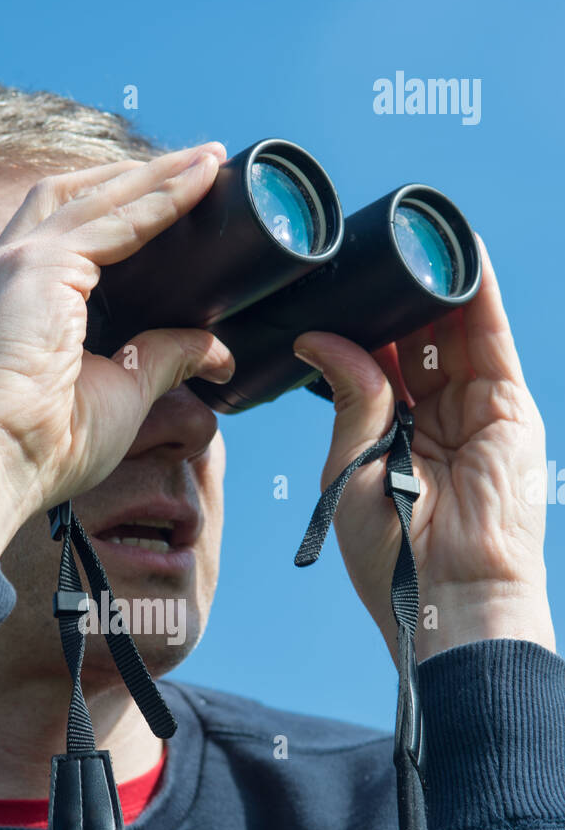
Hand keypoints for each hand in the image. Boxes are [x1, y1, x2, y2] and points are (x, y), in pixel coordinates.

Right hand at [0, 145, 234, 554]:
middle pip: (79, 196)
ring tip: (208, 161)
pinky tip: (196, 186)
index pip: (69, 231)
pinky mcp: (38, 266)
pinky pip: (112, 221)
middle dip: (139, 176)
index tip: (172, 199)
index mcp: (14, 299)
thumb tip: (215, 350)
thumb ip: (163, 358)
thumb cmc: (44, 445)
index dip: (120, 208)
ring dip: (156, 176)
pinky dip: (157, 201)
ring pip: (97, 198)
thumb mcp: (120, 391)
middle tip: (200, 163)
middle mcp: (7, 270)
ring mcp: (18, 263)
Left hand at [293, 237, 555, 665]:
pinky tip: (457, 252)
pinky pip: (490, 338)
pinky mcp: (508, 406)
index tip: (331, 288)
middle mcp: (436, 420)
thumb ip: (351, 400)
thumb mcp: (354, 469)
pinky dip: (476, 292)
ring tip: (409, 234)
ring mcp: (475, 410)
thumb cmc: (393, 555)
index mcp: (394, 439)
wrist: (448, 596)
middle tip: (364, 251)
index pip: (379, 367)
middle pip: (417, 341)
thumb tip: (322, 340)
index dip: (361, 327)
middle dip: (394, 298)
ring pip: (454, 331)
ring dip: (435, 283)